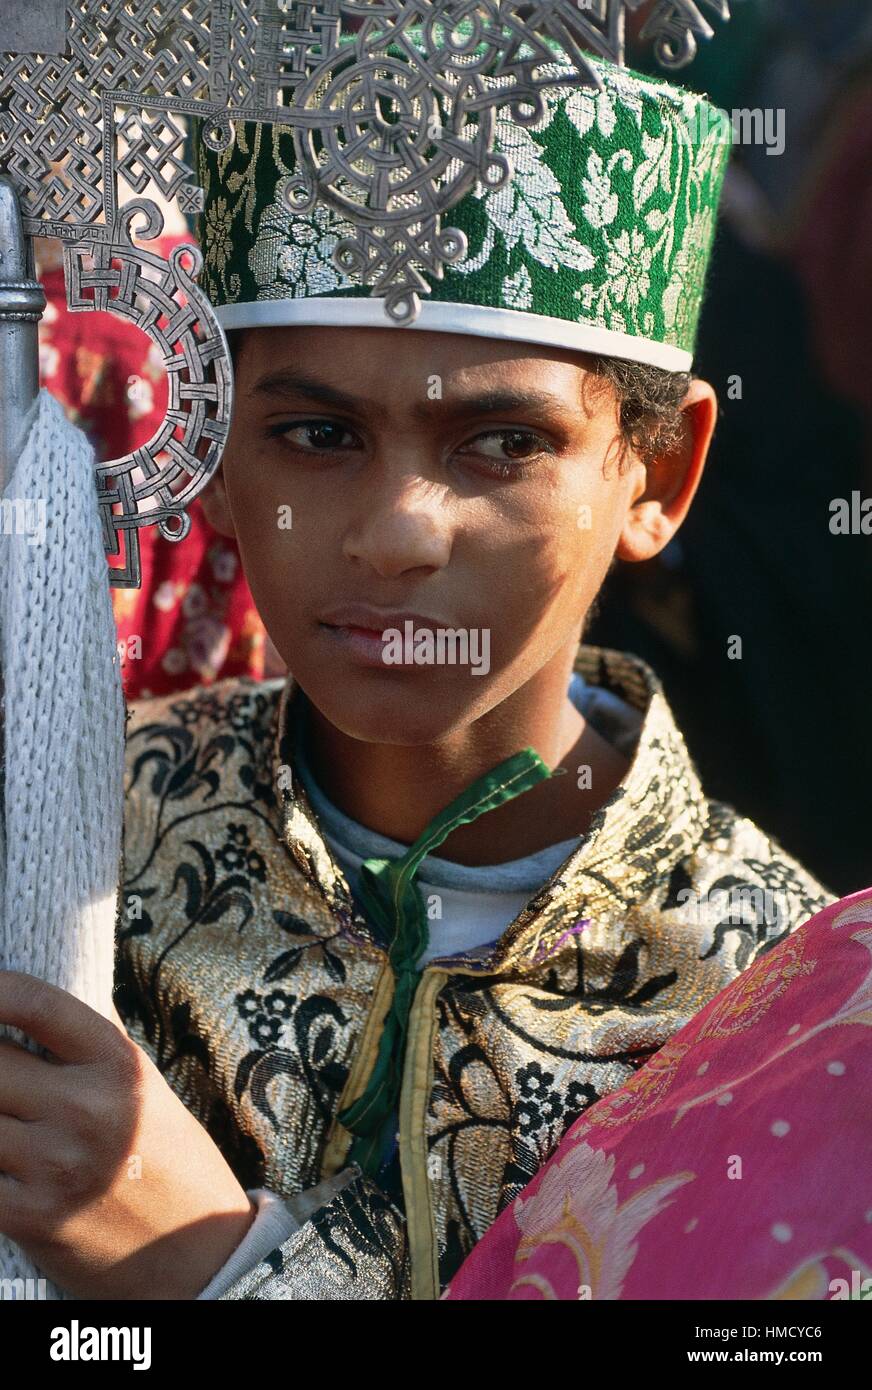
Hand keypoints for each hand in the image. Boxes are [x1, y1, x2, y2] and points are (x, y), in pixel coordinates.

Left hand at [0, 970, 255, 1298]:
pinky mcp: (32, 1215)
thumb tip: (31, 1006)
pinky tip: (2, 1161)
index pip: (36, 1005)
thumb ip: (90, 1048)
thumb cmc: (170, 1161)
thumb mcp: (144, 1088)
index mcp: (118, 1064)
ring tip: (8, 1120)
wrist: (198, 1254)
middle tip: (4, 1079)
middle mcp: (88, 1107)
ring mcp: (56, 1162)